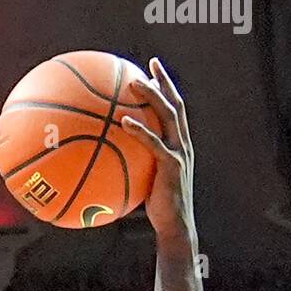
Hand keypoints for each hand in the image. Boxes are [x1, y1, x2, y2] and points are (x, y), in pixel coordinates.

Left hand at [121, 57, 194, 247]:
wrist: (174, 226)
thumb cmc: (157, 207)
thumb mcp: (146, 180)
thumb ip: (134, 163)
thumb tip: (108, 155)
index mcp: (178, 144)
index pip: (174, 108)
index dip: (166, 86)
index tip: (152, 68)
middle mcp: (182, 144)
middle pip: (174, 104)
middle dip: (163, 82)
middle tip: (147, 65)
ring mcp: (180, 153)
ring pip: (168, 117)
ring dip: (152, 97)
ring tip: (134, 84)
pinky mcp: (172, 166)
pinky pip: (154, 144)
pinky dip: (140, 131)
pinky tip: (123, 122)